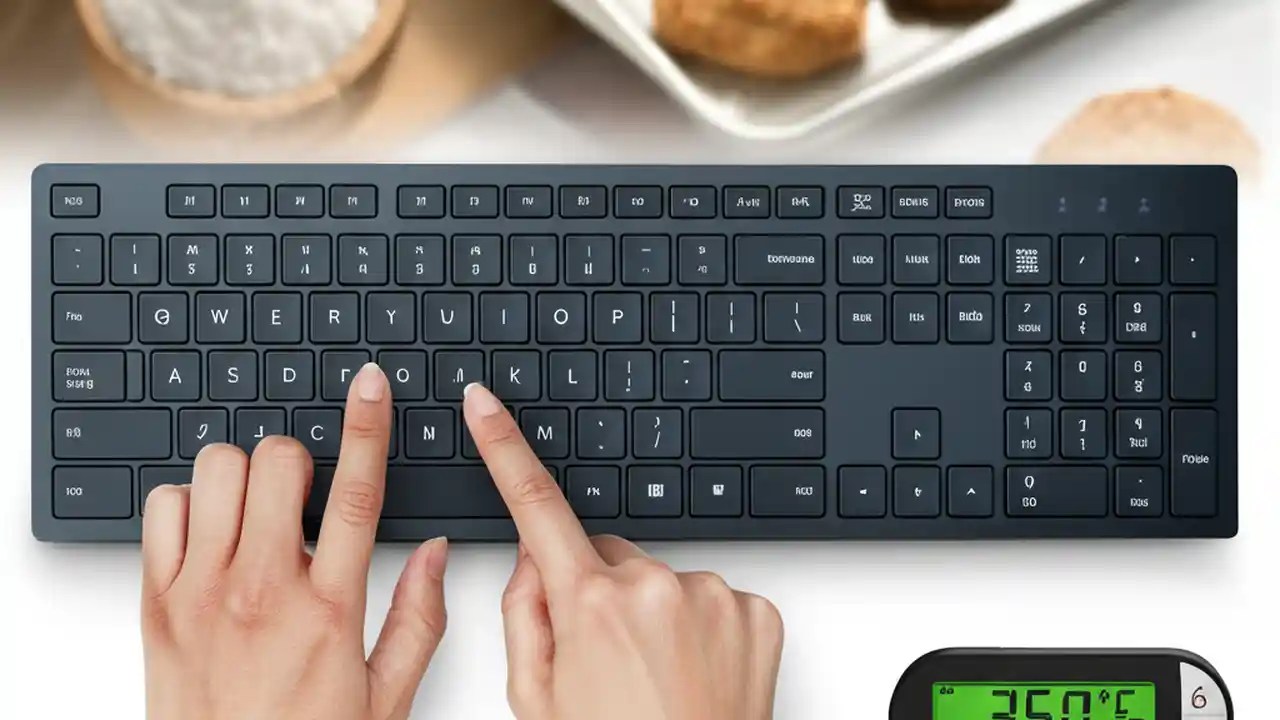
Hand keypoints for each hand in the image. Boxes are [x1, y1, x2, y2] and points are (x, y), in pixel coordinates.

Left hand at [141, 364, 447, 719]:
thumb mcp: (384, 697)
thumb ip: (419, 618)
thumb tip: (437, 553)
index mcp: (328, 609)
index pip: (357, 493)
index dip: (368, 426)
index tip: (370, 385)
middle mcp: (261, 590)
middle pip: (279, 463)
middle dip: (299, 459)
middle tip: (306, 492)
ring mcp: (200, 592)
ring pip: (217, 471)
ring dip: (244, 476)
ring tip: (258, 513)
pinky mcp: (155, 603)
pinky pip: (162, 508)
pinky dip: (187, 504)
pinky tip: (213, 534)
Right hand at [463, 383, 784, 719]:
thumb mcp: (538, 699)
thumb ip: (523, 615)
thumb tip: (531, 562)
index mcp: (589, 605)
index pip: (535, 507)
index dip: (504, 446)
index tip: (486, 404)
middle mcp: (654, 586)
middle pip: (607, 558)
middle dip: (599, 592)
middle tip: (609, 661)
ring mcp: (712, 594)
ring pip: (662, 579)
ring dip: (655, 613)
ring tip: (658, 677)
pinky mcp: (756, 608)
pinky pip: (712, 596)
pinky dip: (701, 625)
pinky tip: (696, 673)